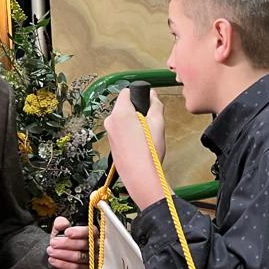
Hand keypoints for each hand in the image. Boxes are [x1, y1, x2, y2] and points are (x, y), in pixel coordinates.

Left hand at [47, 216, 89, 268]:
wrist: (61, 255)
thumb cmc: (64, 241)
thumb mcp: (60, 229)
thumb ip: (60, 223)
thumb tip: (62, 224)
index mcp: (92, 234)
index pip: (91, 232)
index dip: (79, 232)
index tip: (66, 232)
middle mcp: (95, 248)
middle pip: (84, 245)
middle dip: (66, 244)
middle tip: (53, 243)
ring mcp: (92, 261)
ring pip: (79, 258)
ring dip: (62, 255)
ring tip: (51, 252)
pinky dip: (63, 266)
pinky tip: (54, 262)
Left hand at [104, 88, 166, 208]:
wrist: (140, 177)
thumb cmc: (148, 153)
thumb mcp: (158, 124)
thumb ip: (156, 105)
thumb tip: (152, 96)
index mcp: (120, 113)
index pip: (127, 91)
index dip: (139, 95)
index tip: (148, 105)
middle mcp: (111, 121)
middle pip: (124, 106)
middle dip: (137, 110)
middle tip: (150, 123)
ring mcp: (109, 133)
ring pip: (122, 119)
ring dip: (134, 123)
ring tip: (146, 136)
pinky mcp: (111, 144)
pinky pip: (120, 131)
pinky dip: (129, 133)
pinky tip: (140, 144)